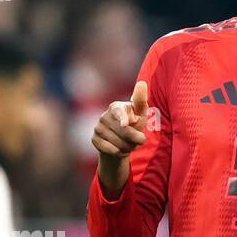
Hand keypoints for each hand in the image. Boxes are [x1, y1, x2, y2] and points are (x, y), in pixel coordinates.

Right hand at [92, 80, 149, 195]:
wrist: (121, 144)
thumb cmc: (133, 125)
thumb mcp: (140, 114)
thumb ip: (141, 101)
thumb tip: (142, 83)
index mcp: (116, 107)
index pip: (119, 112)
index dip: (123, 118)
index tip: (125, 124)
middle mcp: (104, 116)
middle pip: (124, 132)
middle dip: (136, 139)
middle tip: (139, 140)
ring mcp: (98, 128)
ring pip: (119, 143)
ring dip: (128, 147)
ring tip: (127, 143)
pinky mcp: (94, 139)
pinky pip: (111, 150)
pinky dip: (119, 153)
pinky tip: (118, 149)